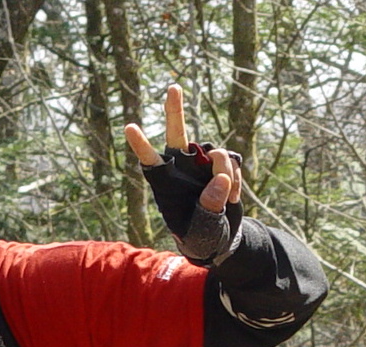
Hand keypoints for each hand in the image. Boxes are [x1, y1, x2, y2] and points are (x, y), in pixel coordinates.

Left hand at [124, 84, 242, 264]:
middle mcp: (182, 166)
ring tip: (227, 200)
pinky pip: (232, 164)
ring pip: (215, 154)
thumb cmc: (202, 238)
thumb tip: (220, 179)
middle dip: (174, 110)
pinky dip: (236, 182)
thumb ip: (209, 208)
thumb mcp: (203, 232)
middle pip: (177, 133)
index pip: (150, 160)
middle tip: (173, 88)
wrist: (222, 237)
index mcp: (165, 182)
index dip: (141, 144)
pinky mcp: (222, 165)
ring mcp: (203, 163)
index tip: (129, 127)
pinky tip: (232, 199)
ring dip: (224, 174)